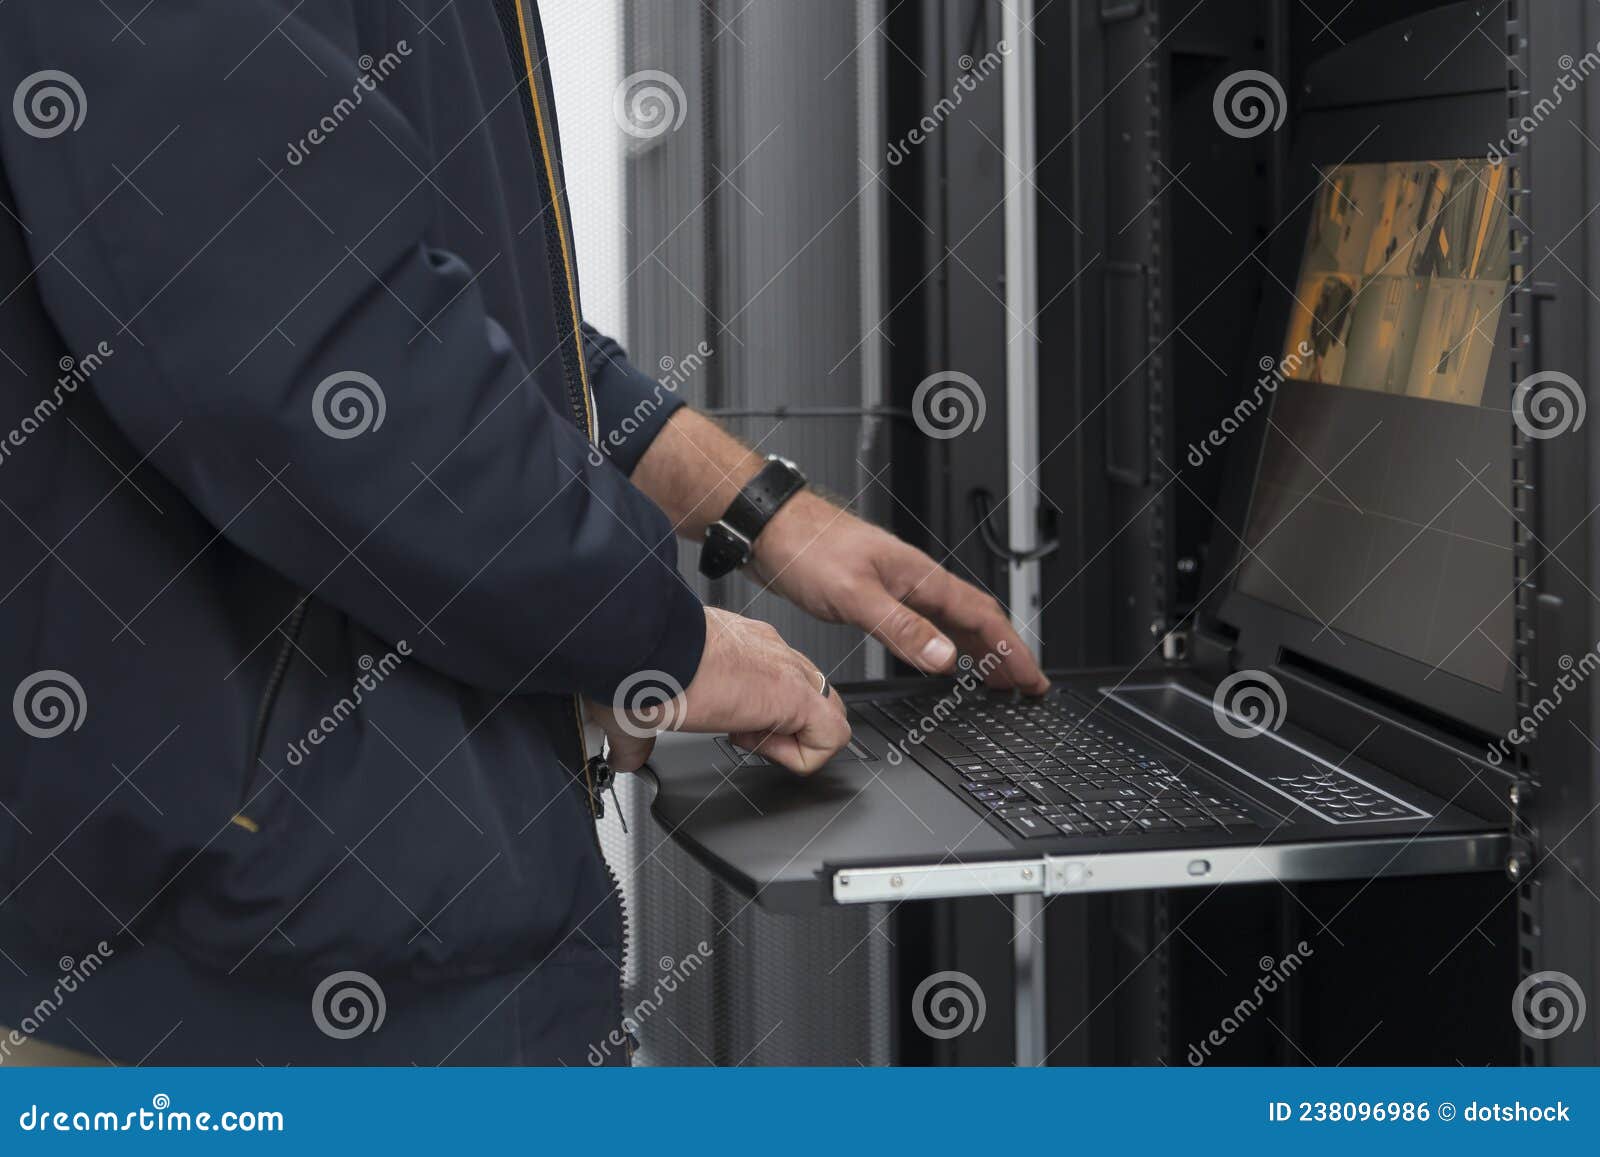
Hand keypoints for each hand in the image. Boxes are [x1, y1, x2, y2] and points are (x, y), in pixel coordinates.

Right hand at [592, 607, 850, 774]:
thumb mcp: (644, 700)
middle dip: (782, 728)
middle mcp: (769, 652)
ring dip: (791, 741)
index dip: (756, 718)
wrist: (642, 647)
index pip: (775, 680)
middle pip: (810, 694)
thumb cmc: (638, 663)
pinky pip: (830, 736)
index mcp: (739, 647)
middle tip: (739, 735)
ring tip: (747, 741)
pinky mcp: (794, 695)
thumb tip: (625, 755)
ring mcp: (787, 671)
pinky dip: (802, 756)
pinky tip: (759, 747)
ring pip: (826, 713)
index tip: (724, 725)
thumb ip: (640, 732)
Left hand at [749, 492, 1049, 693]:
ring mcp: (898, 586)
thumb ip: (900, 627)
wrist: (771, 527)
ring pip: (954, 621)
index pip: (984, 617)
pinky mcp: (878, 595)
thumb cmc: (807, 547)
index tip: (1033, 678)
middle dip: (1007, 653)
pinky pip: (927, 623)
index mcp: (920, 577)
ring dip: (980, 650)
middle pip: (977, 619)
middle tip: (1025, 684)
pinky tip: (942, 657)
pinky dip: (946, 644)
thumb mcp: (854, 595)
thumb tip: (944, 657)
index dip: (1014, 650)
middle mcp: (915, 580)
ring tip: (996, 678)